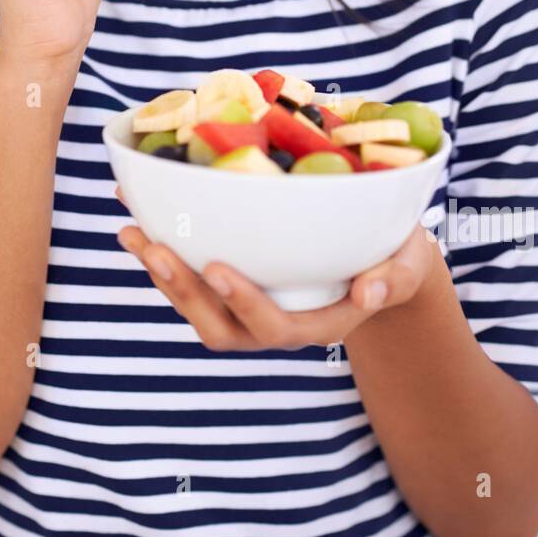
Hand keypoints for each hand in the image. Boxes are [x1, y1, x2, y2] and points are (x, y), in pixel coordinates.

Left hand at [116, 199, 437, 350]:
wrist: (380, 259)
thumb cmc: (395, 256)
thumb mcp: (406, 263)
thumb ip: (394, 278)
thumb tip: (370, 292)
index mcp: (317, 323)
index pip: (273, 327)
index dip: (243, 303)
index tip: (218, 268)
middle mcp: (273, 323)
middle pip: (218, 326)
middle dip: (182, 289)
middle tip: (154, 246)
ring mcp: (246, 308)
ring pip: (194, 305)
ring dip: (159, 272)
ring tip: (130, 231)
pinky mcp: (229, 286)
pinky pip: (189, 277)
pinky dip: (160, 247)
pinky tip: (137, 209)